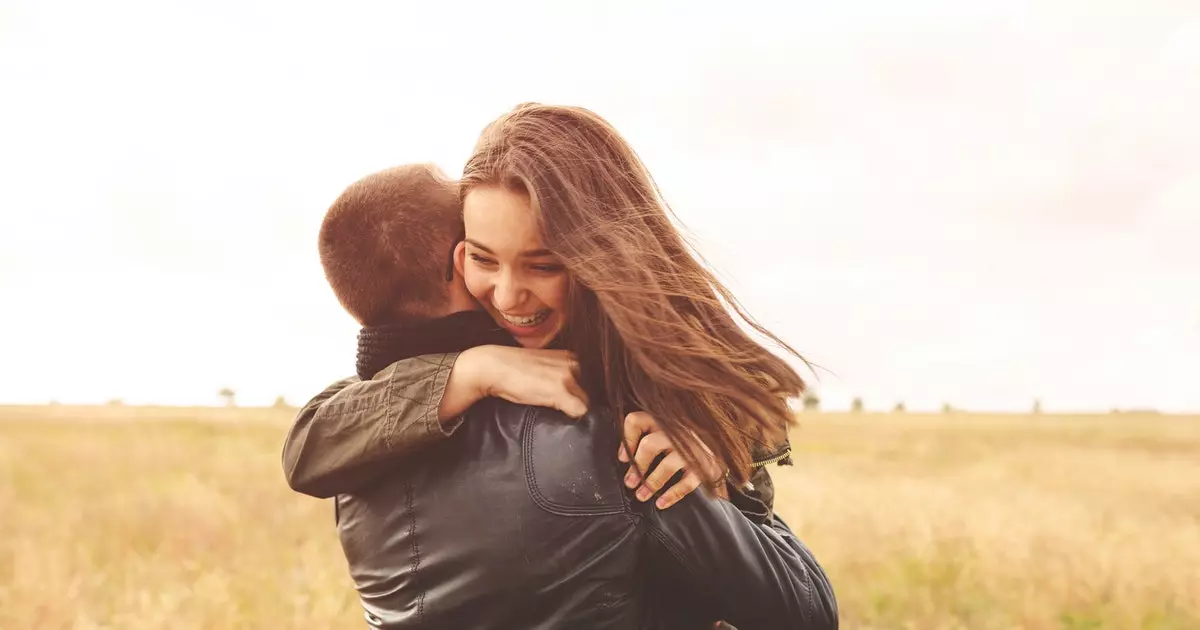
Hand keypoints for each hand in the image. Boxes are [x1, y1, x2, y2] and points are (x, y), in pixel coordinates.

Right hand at [454, 345, 588, 417]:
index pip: (588, 381)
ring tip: (553, 409)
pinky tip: (557, 414)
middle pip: (588, 392)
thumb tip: (569, 394)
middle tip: (558, 407)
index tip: (567, 400)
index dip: (577, 393)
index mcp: (569, 356)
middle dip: (577, 401)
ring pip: (585, 402)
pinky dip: (573, 417)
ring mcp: (567, 376)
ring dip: (573, 409)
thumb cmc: (512, 369)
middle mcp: (572, 363)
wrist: (492, 366)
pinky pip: (580, 410)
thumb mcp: (541, 365)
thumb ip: (558, 372)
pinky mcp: (560, 390)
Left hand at [619, 411, 726, 509]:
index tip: (622, 458)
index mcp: (663, 421)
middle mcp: (677, 432)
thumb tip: (623, 456)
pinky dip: (672, 494)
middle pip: (649, 445)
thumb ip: (647, 436)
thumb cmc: (683, 444)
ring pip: (667, 465)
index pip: (637, 420)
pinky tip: (661, 503)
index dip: (626, 439)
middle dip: (637, 466)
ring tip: (641, 495)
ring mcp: (692, 449)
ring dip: (651, 483)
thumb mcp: (665, 433)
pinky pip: (686, 482)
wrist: (719, 450)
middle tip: (630, 482)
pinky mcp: (704, 466)